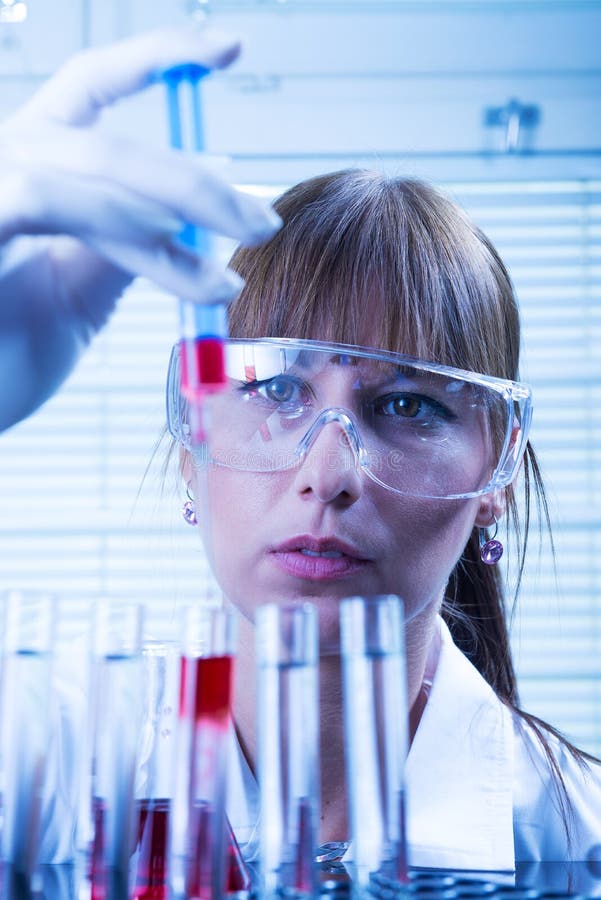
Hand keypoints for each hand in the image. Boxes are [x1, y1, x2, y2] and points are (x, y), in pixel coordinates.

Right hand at [0, 26, 280, 430]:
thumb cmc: (7, 355)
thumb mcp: (82, 294)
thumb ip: (126, 245)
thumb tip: (192, 217)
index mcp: (29, 165)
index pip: (93, 86)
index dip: (159, 57)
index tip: (231, 47)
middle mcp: (5, 162)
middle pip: (110, 137)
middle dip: (196, 180)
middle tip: (262, 222)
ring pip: (93, 166)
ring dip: (173, 212)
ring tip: (225, 272)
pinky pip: (53, 201)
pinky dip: (125, 230)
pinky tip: (178, 265)